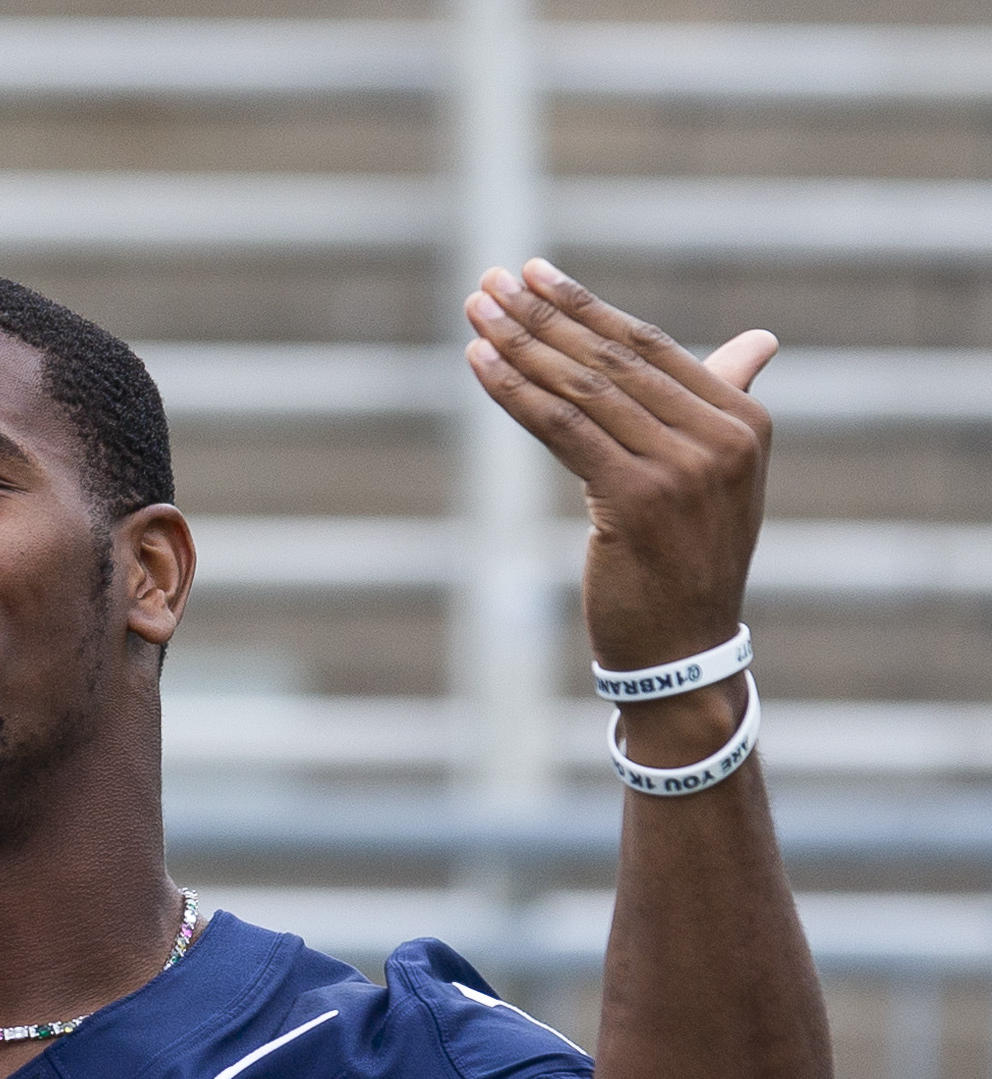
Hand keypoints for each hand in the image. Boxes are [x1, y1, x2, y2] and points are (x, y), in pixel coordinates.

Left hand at [465, 259, 774, 754]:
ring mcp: (682, 467)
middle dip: (542, 316)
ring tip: (475, 309)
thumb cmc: (687, 560)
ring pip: (583, 387)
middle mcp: (720, 436)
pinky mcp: (634, 498)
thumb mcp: (717, 475)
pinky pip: (562, 428)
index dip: (586, 307)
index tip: (533, 274)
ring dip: (520, 343)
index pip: (649, 345)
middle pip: (612, 357)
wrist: (684, 648)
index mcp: (744, 419)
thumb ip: (721, 402)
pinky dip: (515, 391)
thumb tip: (759, 340)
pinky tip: (478, 362)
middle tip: (490, 281)